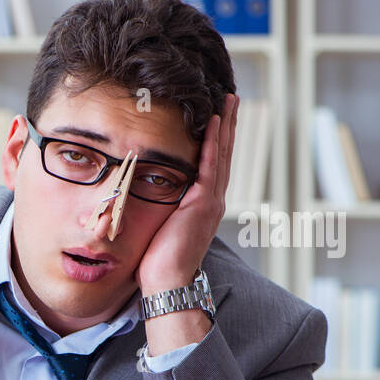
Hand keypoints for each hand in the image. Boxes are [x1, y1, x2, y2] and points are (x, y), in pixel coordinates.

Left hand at [135, 92, 238, 294]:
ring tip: (228, 101)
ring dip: (225, 125)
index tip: (219, 117)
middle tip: (230, 98)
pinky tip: (215, 123)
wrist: (168, 281)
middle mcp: (212, 200)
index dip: (217, 139)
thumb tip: (148, 195)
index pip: (213, 164)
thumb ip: (163, 209)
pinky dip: (213, 143)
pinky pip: (210, 166)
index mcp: (203, 205)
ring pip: (221, 154)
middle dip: (227, 125)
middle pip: (223, 153)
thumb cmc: (159, 261)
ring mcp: (210, 201)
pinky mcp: (203, 203)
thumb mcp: (162, 227)